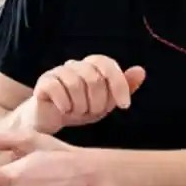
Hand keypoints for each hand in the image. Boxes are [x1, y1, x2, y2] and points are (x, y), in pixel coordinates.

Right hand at [28, 55, 146, 134]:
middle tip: (93, 112)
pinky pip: (56, 88)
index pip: (107, 64)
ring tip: (77, 112)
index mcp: (91, 67)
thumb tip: (141, 70)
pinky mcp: (43, 82)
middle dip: (98, 101)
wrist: (50, 121)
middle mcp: (75, 65)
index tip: (124, 106)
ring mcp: (57, 72)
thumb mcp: (106, 103)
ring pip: (75, 84)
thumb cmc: (79, 110)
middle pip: (93, 77)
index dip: (118, 84)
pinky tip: (64, 111)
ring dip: (80, 105)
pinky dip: (64, 104)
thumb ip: (123, 87)